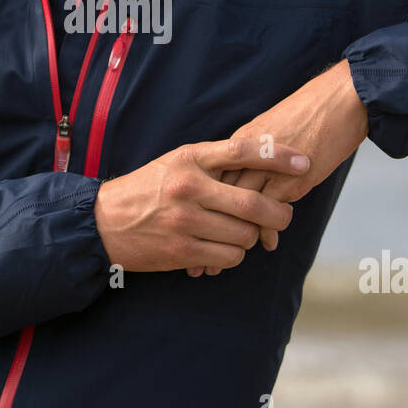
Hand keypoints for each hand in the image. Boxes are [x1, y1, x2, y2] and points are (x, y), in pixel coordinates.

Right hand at [93, 135, 310, 273]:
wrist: (104, 222)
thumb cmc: (148, 188)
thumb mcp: (176, 161)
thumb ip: (214, 160)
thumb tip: (264, 158)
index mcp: (190, 159)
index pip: (243, 151)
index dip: (279, 157)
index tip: (304, 162)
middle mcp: (189, 187)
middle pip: (254, 204)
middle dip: (279, 213)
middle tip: (283, 215)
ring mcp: (186, 221)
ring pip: (245, 235)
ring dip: (252, 237)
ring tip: (243, 232)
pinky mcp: (182, 250)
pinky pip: (229, 257)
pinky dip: (235, 254)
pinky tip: (225, 247)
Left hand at [189, 59, 368, 275]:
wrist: (341, 98)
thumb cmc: (311, 112)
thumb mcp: (274, 130)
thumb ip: (255, 156)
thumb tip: (246, 178)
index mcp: (240, 140)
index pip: (210, 179)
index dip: (199, 208)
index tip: (188, 232)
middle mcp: (248, 155)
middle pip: (216, 198)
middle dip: (205, 232)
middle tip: (196, 263)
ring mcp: (268, 166)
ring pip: (239, 208)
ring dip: (231, 238)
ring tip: (220, 265)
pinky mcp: (291, 177)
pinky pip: (270, 209)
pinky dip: (266, 229)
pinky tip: (266, 242)